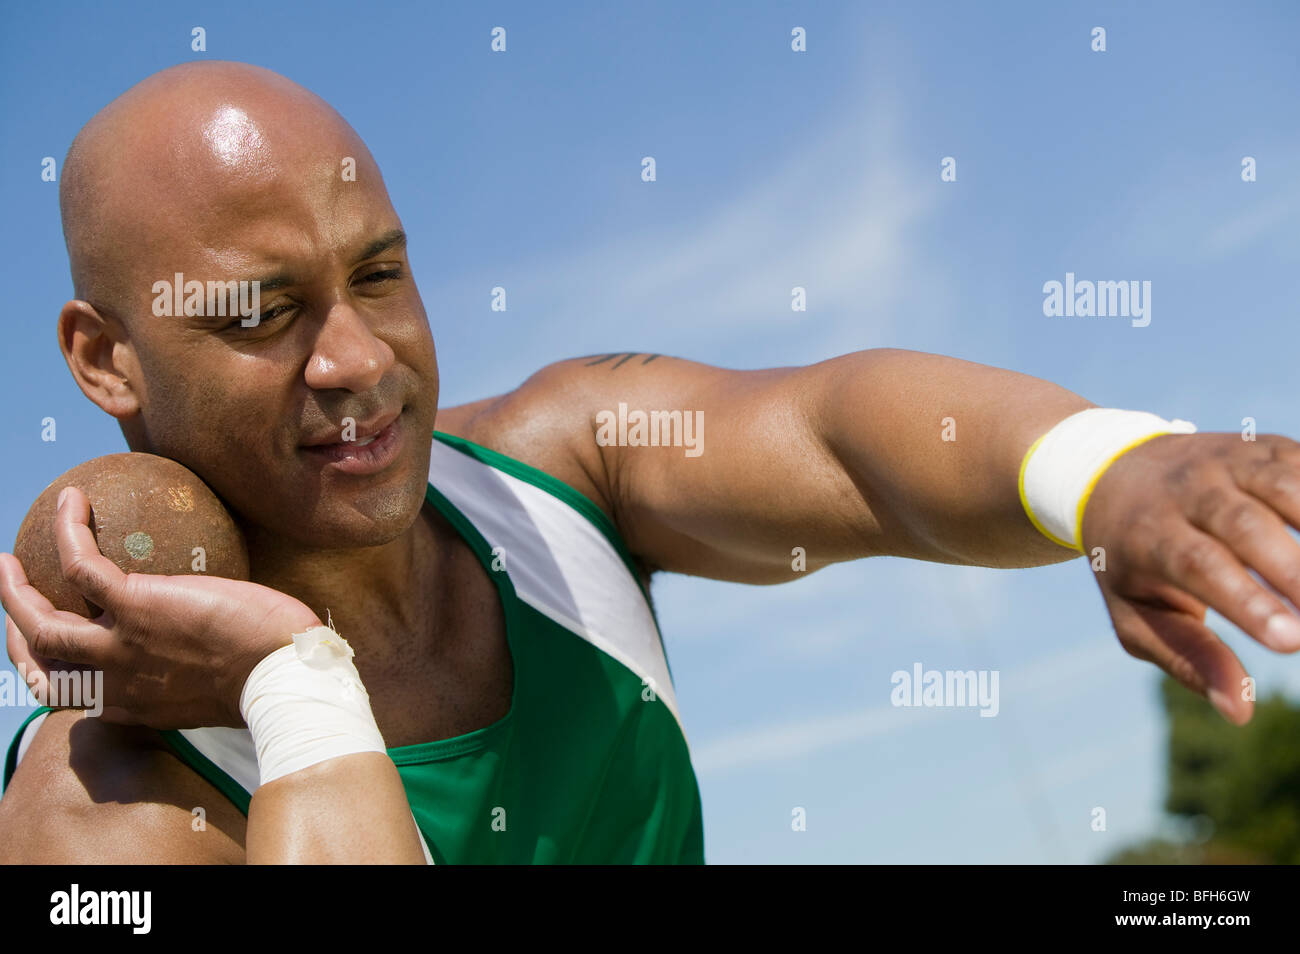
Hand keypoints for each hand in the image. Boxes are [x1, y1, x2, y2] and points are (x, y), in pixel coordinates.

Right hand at [0, 486, 320, 728]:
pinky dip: (69, 530)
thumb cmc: (273, 678)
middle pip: (40, 661)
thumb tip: (209, 641)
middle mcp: (112, 684)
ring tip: (7, 558)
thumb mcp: (219, 685)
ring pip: (39, 620)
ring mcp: (117, 646)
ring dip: (15, 589)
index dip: (47, 669)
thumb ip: (193, 669)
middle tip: (13, 593)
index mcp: (130, 705)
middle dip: (15, 632)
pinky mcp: (135, 606)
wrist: (286, 678)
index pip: (70, 692)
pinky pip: (81, 562)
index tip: (43, 648)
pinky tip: (72, 501)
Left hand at [1081, 432, 1299, 724]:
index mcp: (1150, 532)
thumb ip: (1187, 657)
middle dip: (1294, 570)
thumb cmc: (1131, 559)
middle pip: (1244, 524)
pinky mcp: (1267, 448)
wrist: (1112, 471)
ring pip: (1285, 484)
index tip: (1292, 642)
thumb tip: (1239, 711)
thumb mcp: (1137, 613)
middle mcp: (1189, 490)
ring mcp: (1230, 462)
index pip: (1199, 565)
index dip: (1248, 601)